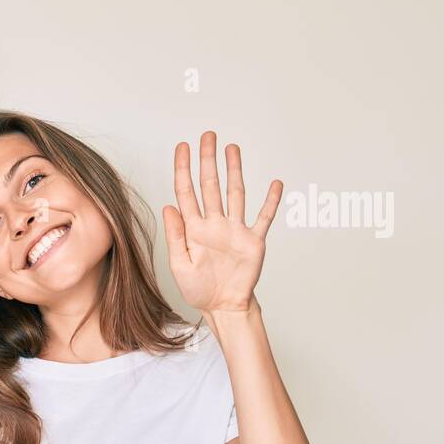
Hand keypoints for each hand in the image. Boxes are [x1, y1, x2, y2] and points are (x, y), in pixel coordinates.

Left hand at [162, 131, 281, 314]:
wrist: (223, 307)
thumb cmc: (199, 290)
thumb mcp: (179, 265)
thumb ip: (174, 235)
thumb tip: (168, 206)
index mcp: (194, 229)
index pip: (186, 192)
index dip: (183, 169)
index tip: (182, 147)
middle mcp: (214, 224)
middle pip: (210, 185)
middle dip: (208, 160)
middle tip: (208, 136)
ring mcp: (235, 230)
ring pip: (235, 193)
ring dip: (234, 170)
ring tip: (232, 149)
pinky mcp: (254, 241)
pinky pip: (264, 217)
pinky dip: (270, 201)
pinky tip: (274, 183)